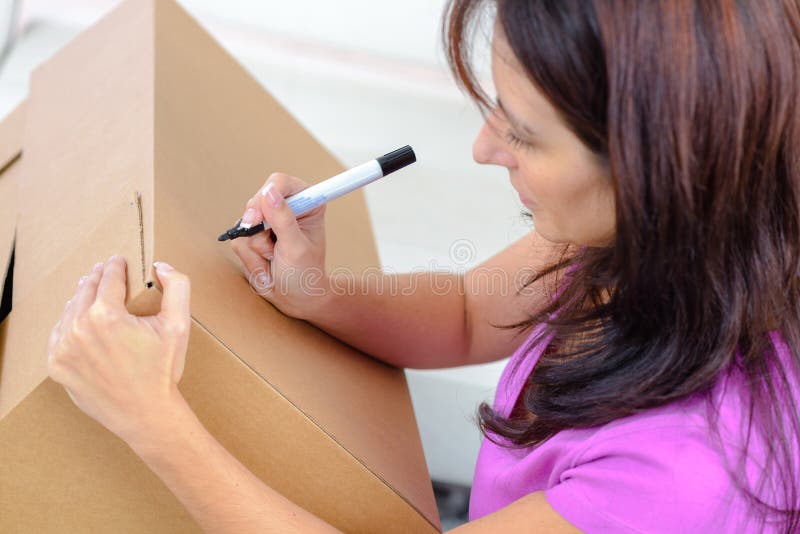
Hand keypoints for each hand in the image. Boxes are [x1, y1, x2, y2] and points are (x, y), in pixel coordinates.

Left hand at [46, 256, 191, 446]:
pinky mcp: (57, 366)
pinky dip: (66, 323)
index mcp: (106, 315)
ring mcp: (63, 349)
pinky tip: (76, 319)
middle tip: (103, 271)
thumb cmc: (163, 370)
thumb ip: (177, 286)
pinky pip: (57, 335)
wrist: (145, 413)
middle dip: (97, 278)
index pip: (109, 278)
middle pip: (86, 291)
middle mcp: (79, 329)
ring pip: (69, 310)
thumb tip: (161, 266)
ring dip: (80, 298)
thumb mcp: (179, 325)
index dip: (115, 266)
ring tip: (88, 291)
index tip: (118, 260)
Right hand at [230, 172, 329, 319]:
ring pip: (244, 224)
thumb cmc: (306, 275)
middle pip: (256, 201)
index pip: (280, 182)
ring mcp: (267, 220)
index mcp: (307, 201)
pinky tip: (266, 266)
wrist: (295, 298)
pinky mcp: (252, 234)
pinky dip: (250, 258)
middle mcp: (286, 206)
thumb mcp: (297, 248)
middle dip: (259, 229)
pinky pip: (237, 239)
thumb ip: (283, 220)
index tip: (257, 217)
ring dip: (257, 249)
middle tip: (271, 250)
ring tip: (274, 261)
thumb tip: (269, 193)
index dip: (265, 196)